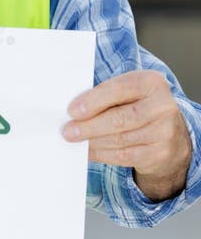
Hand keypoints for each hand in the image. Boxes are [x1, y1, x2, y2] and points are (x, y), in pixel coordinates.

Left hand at [62, 70, 190, 200]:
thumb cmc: (139, 106)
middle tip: (68, 131)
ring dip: (92, 141)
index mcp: (152, 82)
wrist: (171, 134)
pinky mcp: (159, 153)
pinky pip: (124, 156)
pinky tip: (89, 151)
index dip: (93, 101)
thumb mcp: (129, 92)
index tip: (72, 111)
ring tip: (74, 140)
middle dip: (89, 126)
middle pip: (120, 118)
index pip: (119, 89)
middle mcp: (162, 106)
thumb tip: (74, 111)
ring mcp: (164, 132)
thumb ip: (105, 96)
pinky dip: (102, 154)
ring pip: (120, 139)